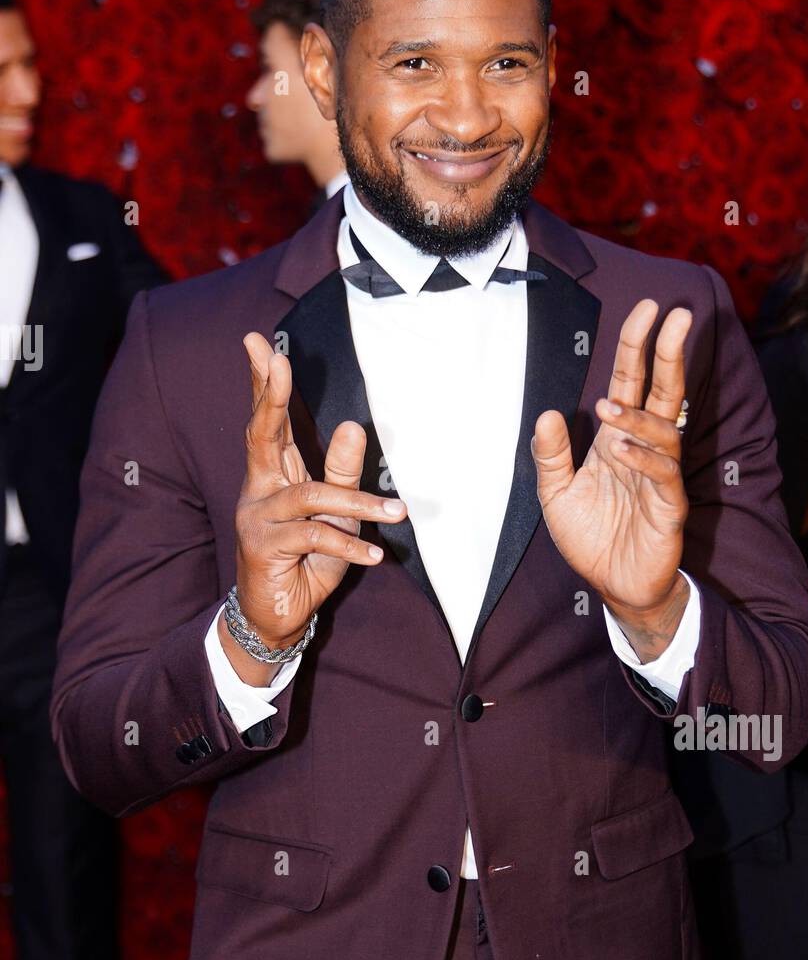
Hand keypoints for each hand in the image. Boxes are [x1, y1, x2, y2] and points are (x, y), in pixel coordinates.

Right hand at [232, 332, 406, 651]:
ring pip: (311, 496)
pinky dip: (349, 545)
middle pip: (262, 434)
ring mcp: (256, 518)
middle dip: (270, 395)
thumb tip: (348, 425)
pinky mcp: (262, 548)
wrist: (277, 617)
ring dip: (358, 504)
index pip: (269, 421)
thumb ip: (340, 473)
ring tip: (399, 514)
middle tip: (277, 359)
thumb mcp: (334, 516)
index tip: (261, 343)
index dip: (266, 383)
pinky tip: (375, 557)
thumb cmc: (306, 561)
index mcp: (273, 475)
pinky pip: (313, 537)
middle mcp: (259, 490)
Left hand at [532, 298, 691, 625]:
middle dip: (668, 353)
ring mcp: (659, 477)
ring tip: (609, 406)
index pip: (631, 382)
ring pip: (663, 432)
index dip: (638, 346)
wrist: (613, 585)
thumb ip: (551, 455)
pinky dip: (643, 458)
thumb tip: (548, 413)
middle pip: (662, 391)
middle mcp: (643, 450)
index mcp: (618, 438)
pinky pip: (662, 475)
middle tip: (674, 316)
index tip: (648, 309)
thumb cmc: (591, 537)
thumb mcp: (556, 493)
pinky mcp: (668, 507)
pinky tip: (623, 450)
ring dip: (638, 415)